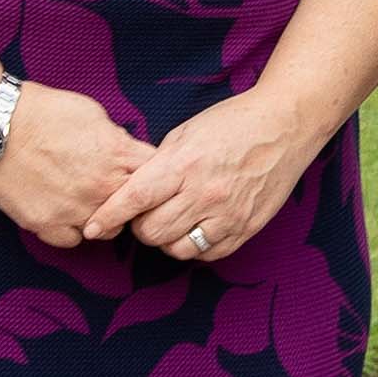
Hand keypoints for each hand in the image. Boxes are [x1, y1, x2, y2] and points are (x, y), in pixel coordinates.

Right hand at [0, 85, 148, 249]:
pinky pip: (72, 241)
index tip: (137, 171)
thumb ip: (116, 138)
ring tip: (86, 199)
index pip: (155, 174)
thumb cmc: (40, 111)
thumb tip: (126, 149)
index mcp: (117, 157)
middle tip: (112, 187)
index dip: (148, 173)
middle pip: (135, 207)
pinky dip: (71, 229)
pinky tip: (65, 213)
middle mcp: (100, 188)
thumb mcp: (92, 113)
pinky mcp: (44, 224)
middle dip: (128, 197)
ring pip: (107, 229)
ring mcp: (73, 211)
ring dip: (102, 216)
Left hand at [86, 82, 336, 265]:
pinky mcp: (247, 228)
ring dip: (167, 239)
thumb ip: (159, 164)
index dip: (109, 216)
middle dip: (140, 226)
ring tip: (173, 220)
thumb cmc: (233, 123)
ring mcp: (228, 214)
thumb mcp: (186, 134)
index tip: (92, 227)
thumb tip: (133, 191)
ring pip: (177, 248)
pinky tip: (197, 226)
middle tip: (146, 213)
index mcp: (185, 165)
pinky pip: (207, 253)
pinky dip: (195, 245)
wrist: (286, 125)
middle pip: (152, 232)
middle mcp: (206, 193)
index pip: (136, 199)